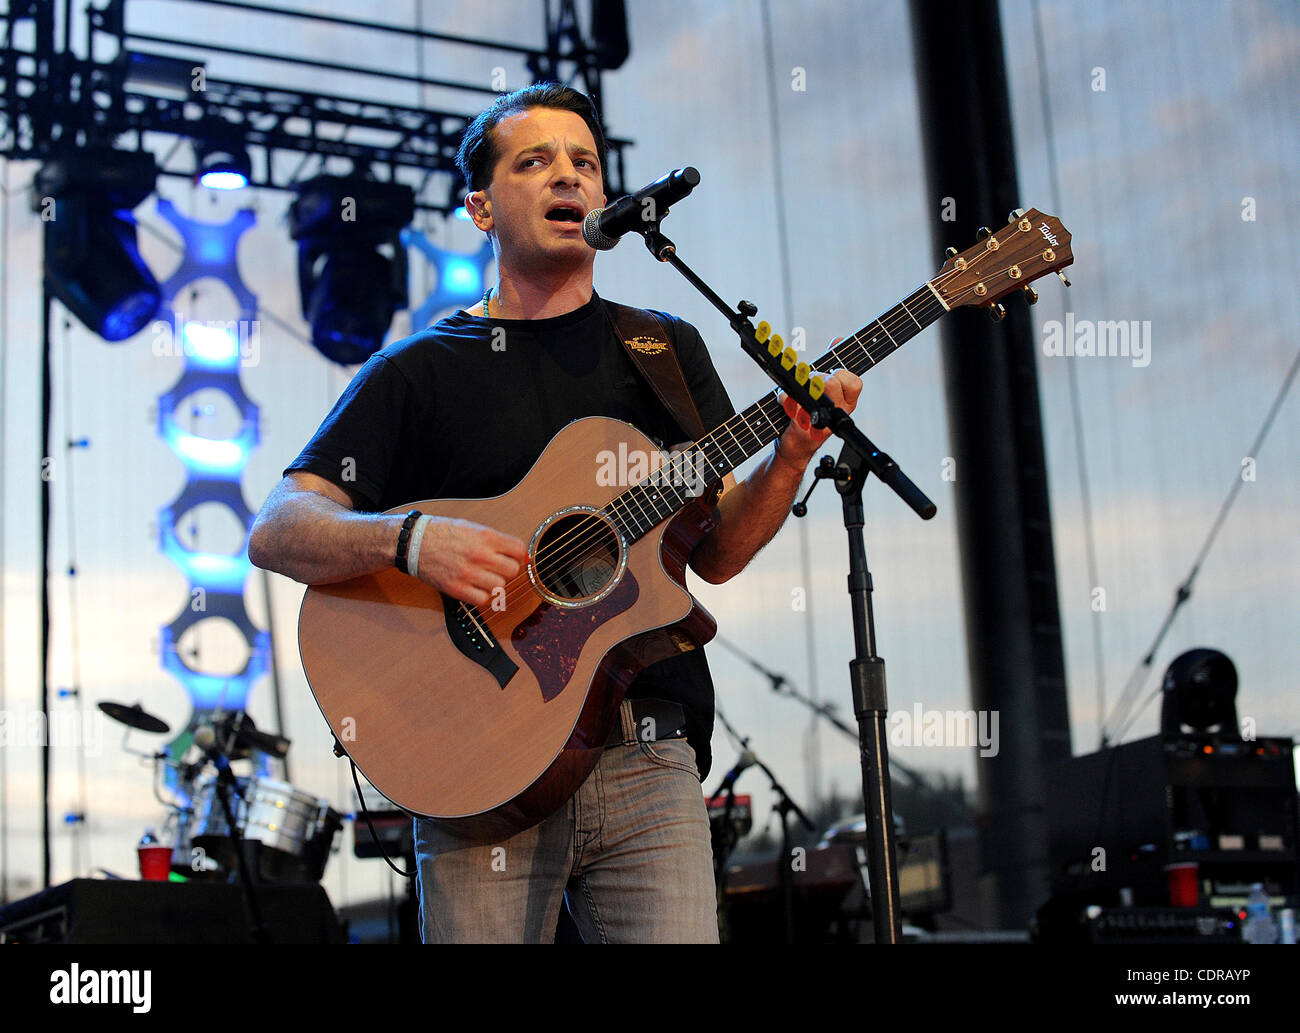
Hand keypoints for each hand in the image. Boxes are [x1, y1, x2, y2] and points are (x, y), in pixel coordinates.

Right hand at [415, 517, 527, 607]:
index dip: (519, 555)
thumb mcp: (473, 527)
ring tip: (483, 576)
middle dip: (507, 569)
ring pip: (499, 587)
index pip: (519, 550)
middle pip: (512, 570)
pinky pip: (482, 600)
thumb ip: (498, 541)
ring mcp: (468, 573)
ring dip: (494, 583)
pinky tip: (474, 587)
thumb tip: (523, 556)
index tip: (514, 558)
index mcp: (486, 536)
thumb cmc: (444, 533)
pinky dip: (481, 596)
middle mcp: (479, 555)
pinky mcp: (456, 588)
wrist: (414, 542)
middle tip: (496, 567)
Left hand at [776, 342, 862, 469]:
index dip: (841, 374)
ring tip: (798, 395)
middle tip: (810, 384)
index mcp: (847, 402)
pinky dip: (786, 399)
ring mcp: (822, 424)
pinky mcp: (804, 432)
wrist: (795, 446)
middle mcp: (838, 414)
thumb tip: (839, 340)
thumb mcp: (825, 388)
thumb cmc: (810, 414)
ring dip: (803, 388)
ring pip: (815, 393)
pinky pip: (794, 406)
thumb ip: (832, 364)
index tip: (831, 375)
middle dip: (817, 377)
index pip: (855, 382)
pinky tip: (785, 400)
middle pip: (832, 382)